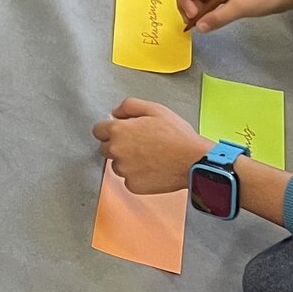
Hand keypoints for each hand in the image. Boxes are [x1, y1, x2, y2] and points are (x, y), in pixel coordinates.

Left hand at [94, 98, 210, 195]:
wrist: (194, 160)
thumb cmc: (178, 136)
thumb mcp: (154, 109)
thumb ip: (129, 106)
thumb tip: (115, 112)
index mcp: (118, 130)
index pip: (98, 130)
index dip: (110, 130)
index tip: (119, 132)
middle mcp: (117, 151)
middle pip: (105, 148)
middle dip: (117, 145)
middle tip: (139, 145)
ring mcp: (124, 170)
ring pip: (117, 165)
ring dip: (127, 162)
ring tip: (149, 157)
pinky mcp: (133, 186)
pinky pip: (128, 180)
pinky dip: (137, 176)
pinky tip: (152, 169)